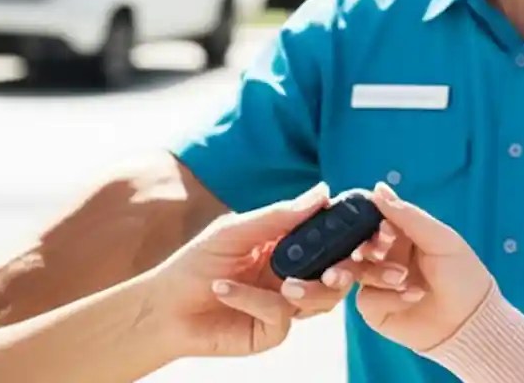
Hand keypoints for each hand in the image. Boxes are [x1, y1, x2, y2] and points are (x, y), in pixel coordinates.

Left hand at [144, 182, 353, 357]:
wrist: (162, 309)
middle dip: (342, 271)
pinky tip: (224, 289)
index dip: (349, 236)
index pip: (330, 240)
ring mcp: (286, 306)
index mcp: (289, 247)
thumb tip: (323, 192)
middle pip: (338, 275)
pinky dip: (254, 300)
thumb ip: (280, 215)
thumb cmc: (196, 264)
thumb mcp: (237, 230)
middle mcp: (294, 276)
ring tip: (281, 282)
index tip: (361, 227)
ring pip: (321, 300)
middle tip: (335, 268)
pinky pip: (282, 315)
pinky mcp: (271, 332)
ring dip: (304, 288)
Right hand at [341, 182, 494, 352]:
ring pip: (355, 270)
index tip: (382, 229)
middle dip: (364, 247)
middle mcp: (387, 256)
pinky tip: (411, 297)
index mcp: (402, 235)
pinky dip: (387, 296)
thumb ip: (407, 215)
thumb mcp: (439, 239)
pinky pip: (365, 298)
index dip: (370, 222)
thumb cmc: (461, 274)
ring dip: (378, 272)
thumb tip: (377, 188)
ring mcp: (379, 282)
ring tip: (401, 278)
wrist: (470, 322)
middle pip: (357, 245)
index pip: (373, 220)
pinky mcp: (376, 309)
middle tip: (377, 251)